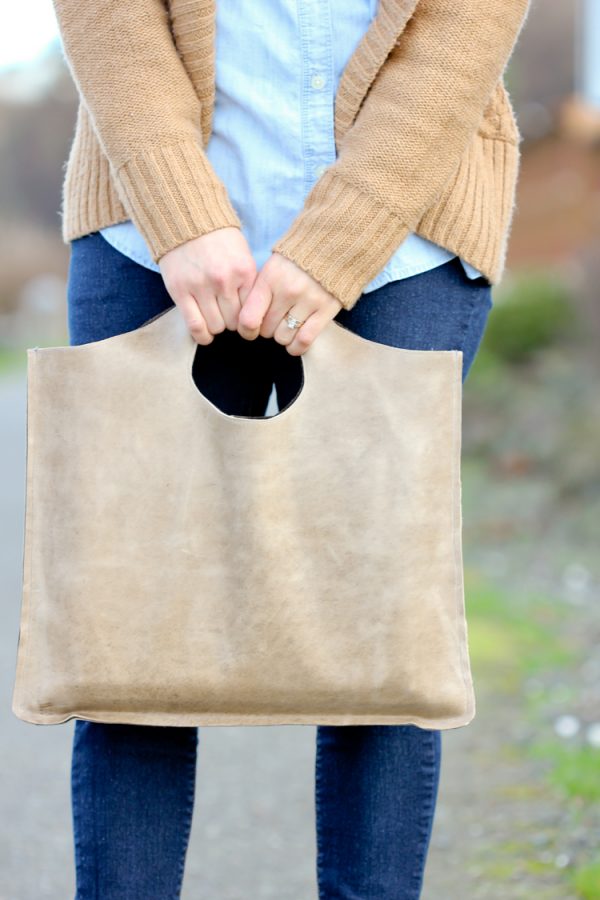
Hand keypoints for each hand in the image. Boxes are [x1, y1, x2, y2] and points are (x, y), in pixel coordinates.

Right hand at [158, 227, 256, 343]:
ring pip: (216, 326)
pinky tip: (204, 334)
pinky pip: (195, 326)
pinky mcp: (181, 292)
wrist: (186, 220)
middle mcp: (224, 281)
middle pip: (234, 322)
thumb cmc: (217, 240)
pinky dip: (202, 335)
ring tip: (213, 317)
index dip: (248, 318)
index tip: (243, 317)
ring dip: (216, 326)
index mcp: (244, 272)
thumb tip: (253, 315)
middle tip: (226, 314)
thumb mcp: (242, 256)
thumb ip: (248, 283)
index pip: (252, 311)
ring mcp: (201, 287)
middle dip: (232, 322)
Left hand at [237, 252, 342, 354]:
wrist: (332, 246)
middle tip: (274, 319)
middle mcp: (288, 291)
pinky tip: (294, 342)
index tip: (250, 329)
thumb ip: (259, 292)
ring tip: (286, 325)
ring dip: (282, 336)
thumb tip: (247, 321)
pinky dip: (296, 346)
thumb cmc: (296, 260)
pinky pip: (305, 340)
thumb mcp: (272, 268)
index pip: (249, 319)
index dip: (246, 330)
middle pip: (266, 330)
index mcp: (270, 279)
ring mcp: (308, 301)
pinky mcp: (326, 310)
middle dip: (267, 328)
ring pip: (283, 337)